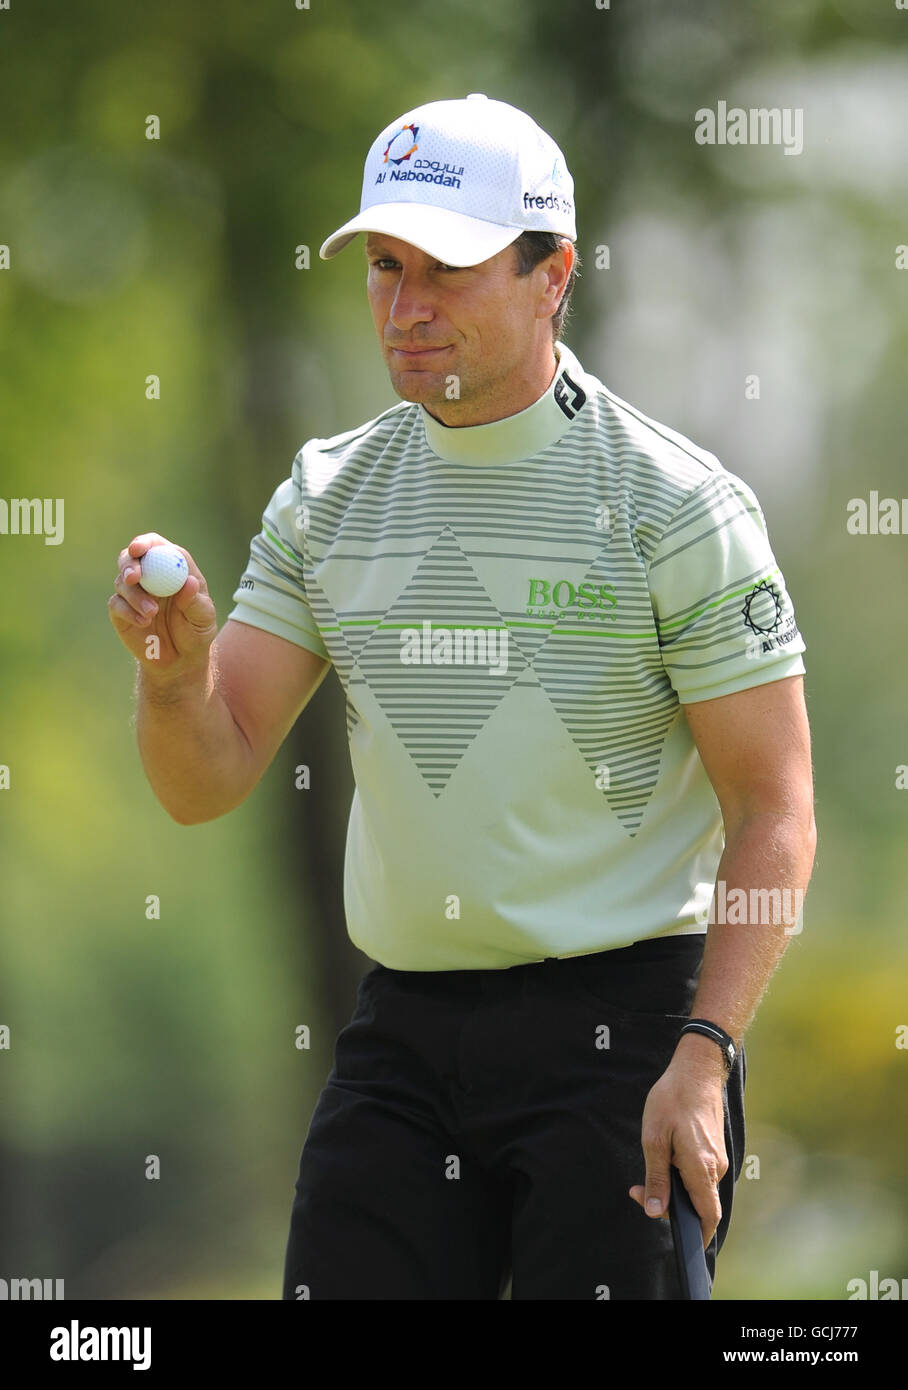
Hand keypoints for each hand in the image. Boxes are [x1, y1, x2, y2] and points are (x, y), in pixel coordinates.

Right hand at [108, 532, 217, 677]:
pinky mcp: (121, 610)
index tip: (139, 549)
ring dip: (135, 596)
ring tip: (151, 614)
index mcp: (172, 567)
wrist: (180, 659)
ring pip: (121, 582)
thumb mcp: (203, 618)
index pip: (154, 545)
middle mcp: (149, 575)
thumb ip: (195, 601)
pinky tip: (143, 622)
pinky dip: (128, 612)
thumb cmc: (196, 631)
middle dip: (129, 564)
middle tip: (134, 577)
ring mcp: (133, 592)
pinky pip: (116, 604)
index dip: (144, 543)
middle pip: (130, 557)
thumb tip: (189, 582)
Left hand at [628, 1040, 728, 1247]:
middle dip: (669, 1205)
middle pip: (698, 1204)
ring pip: (697, 1187)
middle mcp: (715, 1167)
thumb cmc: (673, 1100)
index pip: (708, 1216)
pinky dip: (682, 1173)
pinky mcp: (715, 1148)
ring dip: (673, 1186)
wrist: (697, 1070)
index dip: (697, 1235)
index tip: (682, 1242)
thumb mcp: (654, 1138)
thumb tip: (654, 1211)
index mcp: (701, 1168)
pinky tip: (666, 1154)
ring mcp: (718, 1158)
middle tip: (638, 1191)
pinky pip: (700, 1172)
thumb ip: (656, 1177)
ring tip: (650, 1164)